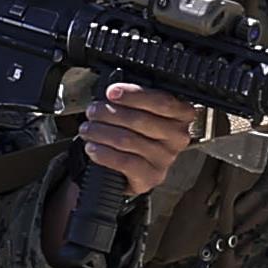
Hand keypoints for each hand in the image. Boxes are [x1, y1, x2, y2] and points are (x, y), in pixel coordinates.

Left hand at [71, 79, 205, 202]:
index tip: (111, 92)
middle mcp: (178, 137)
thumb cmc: (136, 132)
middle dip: (109, 113)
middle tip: (92, 112)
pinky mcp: (152, 176)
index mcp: (181, 115)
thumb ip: (134, 99)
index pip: (161, 101)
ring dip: (100, 132)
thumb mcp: (141, 110)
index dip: (133, 95)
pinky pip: (124, 162)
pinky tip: (92, 148)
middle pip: (140, 120)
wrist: (133, 166)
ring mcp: (166, 159)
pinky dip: (103, 153)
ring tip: (87, 129)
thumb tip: (112, 91)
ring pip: (127, 140)